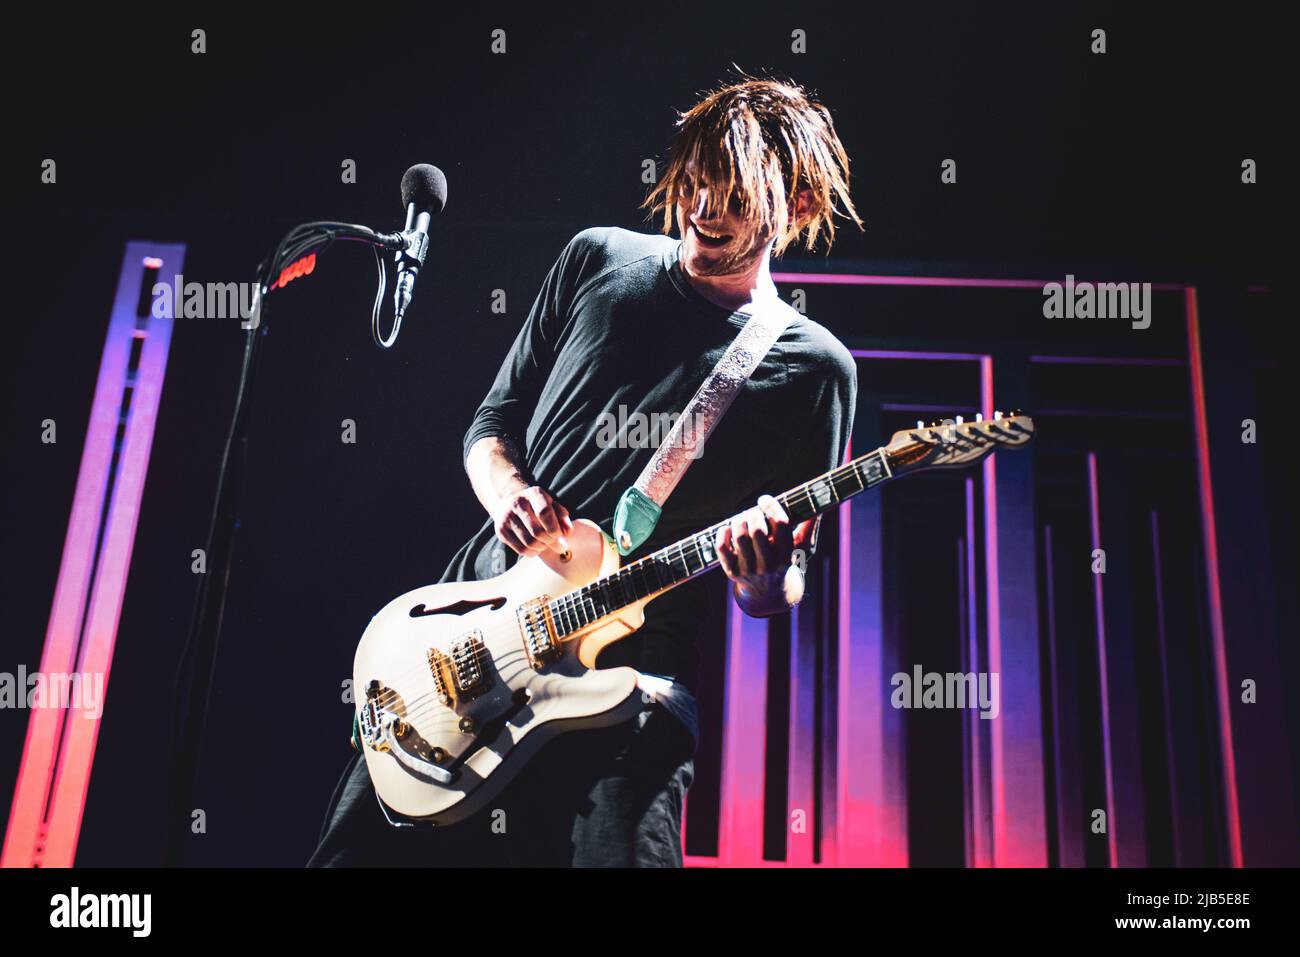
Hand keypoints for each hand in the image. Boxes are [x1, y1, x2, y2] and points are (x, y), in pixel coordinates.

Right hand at [492, 485, 572, 556]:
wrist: (510, 503)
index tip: (560, 535)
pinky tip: (537, 548)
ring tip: (546, 544)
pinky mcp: (500, 531)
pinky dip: (533, 553)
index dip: (555, 528)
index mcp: (533, 493)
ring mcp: (506, 517)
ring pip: (529, 543)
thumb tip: (567, 533)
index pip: (544, 513)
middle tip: (558, 544)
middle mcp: (517, 503)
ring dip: (543, 548)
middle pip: (537, 532)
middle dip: (551, 542)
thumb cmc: (538, 506)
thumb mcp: (552, 505)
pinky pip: (521, 550)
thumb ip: (562, 517)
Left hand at [715, 495, 802, 613]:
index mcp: (787, 556)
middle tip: (753, 511)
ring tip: (742, 518)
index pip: (782, 525)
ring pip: (740, 538)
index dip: (772, 507)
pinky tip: (728, 528)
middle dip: (754, 514)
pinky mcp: (733, 572)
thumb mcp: (803, 549)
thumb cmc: (788, 563)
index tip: (765, 499)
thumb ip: (810, 526)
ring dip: (738, 521)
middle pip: (758, 531)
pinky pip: (722, 549)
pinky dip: (722, 534)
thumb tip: (821, 503)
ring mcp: (749, 570)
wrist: (771, 595)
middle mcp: (768, 564)